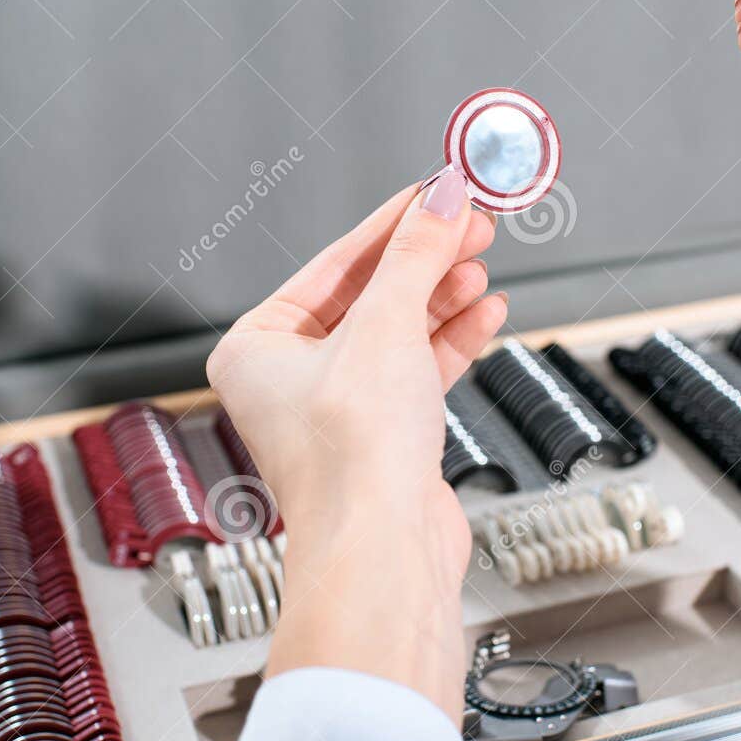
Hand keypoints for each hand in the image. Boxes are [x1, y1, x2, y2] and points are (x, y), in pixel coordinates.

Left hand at [205, 170, 507, 720]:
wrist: (382, 551)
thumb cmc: (350, 460)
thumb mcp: (385, 327)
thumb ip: (417, 255)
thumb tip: (443, 197)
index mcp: (255, 348)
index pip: (333, 264)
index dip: (392, 223)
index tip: (436, 189)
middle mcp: (289, 379)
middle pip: (368, 295)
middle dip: (425, 259)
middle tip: (472, 220)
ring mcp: (338, 411)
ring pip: (397, 332)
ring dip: (442, 298)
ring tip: (482, 264)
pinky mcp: (383, 437)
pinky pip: (418, 371)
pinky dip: (451, 341)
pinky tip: (485, 313)